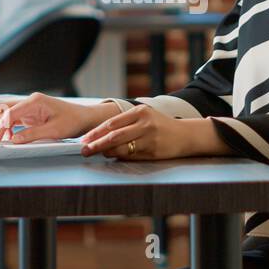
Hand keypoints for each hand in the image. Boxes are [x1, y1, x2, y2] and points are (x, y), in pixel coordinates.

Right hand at [0, 92, 118, 144]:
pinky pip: (13, 118)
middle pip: (2, 108)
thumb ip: (32, 135)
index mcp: (35, 101)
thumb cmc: (72, 122)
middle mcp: (29, 101)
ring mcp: (29, 106)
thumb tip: (13, 140)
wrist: (83, 118)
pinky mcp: (30, 113)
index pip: (10, 112)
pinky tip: (6, 138)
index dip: (0, 126)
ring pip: (5, 113)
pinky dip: (6, 127)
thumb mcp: (54, 131)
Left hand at [78, 104, 227, 160]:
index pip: (112, 123)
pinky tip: (112, 156)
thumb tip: (101, 135)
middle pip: (113, 136)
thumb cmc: (160, 126)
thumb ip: (125, 123)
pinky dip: (119, 156)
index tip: (84, 139)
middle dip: (96, 144)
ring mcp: (149, 139)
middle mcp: (145, 124)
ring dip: (106, 152)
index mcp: (140, 112)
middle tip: (84, 150)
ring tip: (96, 154)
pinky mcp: (153, 151)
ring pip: (121, 148)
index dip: (96, 132)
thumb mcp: (144, 116)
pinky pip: (131, 156)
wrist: (185, 135)